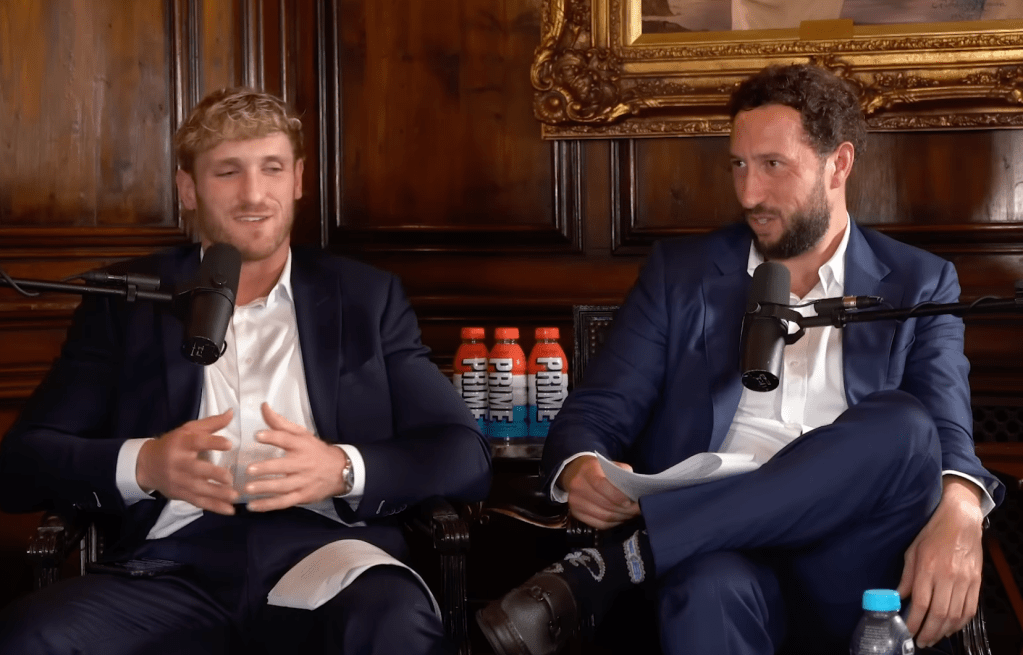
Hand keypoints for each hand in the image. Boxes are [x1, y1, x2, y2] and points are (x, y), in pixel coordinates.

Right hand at [136, 409, 237, 514]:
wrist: (147, 465)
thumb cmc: (174, 444)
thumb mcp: (188, 430)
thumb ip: (211, 424)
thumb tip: (231, 412)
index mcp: (182, 444)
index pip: (197, 442)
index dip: (213, 443)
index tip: (229, 444)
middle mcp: (179, 463)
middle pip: (197, 469)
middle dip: (214, 474)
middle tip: (230, 477)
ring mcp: (180, 481)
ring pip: (199, 489)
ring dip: (218, 494)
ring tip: (235, 496)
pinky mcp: (181, 494)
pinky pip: (199, 502)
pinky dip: (215, 507)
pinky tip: (230, 510)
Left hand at [243, 403, 348, 511]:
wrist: (340, 471)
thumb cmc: (315, 450)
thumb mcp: (302, 434)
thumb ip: (280, 422)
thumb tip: (263, 406)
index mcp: (302, 445)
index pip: (287, 439)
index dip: (273, 437)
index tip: (258, 435)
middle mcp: (303, 463)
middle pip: (284, 466)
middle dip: (267, 468)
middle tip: (250, 469)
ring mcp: (303, 481)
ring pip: (283, 486)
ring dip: (265, 488)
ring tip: (248, 488)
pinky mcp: (302, 496)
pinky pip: (284, 502)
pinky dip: (268, 505)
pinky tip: (252, 506)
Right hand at [558, 455, 640, 529]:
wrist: (575, 473)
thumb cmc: (598, 469)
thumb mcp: (610, 464)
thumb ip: (622, 473)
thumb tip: (635, 489)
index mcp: (587, 470)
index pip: (601, 485)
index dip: (617, 496)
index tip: (630, 501)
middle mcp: (578, 486)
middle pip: (604, 503)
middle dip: (625, 509)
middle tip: (638, 510)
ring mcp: (575, 502)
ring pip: (604, 516)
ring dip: (621, 517)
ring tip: (632, 514)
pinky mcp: (576, 514)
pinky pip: (599, 524)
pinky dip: (613, 523)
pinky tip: (621, 519)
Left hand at [898, 477, 984, 647]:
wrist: (961, 520)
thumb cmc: (932, 533)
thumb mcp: (912, 551)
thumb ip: (906, 576)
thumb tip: (898, 597)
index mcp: (928, 567)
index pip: (920, 603)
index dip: (913, 621)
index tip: (906, 631)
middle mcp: (947, 576)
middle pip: (939, 613)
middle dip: (928, 631)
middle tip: (920, 641)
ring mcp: (964, 580)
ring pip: (956, 615)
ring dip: (944, 631)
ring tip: (933, 637)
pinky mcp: (976, 581)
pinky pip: (970, 609)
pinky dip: (960, 623)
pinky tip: (950, 628)